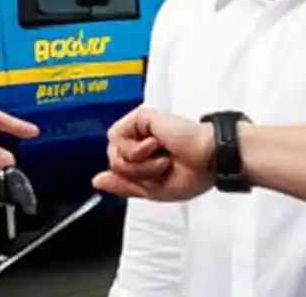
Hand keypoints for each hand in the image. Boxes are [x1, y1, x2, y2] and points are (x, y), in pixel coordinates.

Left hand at [92, 106, 214, 201]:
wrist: (207, 160)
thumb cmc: (192, 174)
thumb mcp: (152, 190)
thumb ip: (123, 185)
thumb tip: (97, 180)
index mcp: (143, 156)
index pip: (118, 168)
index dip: (130, 179)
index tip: (154, 180)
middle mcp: (139, 140)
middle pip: (113, 163)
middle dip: (135, 174)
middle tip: (162, 168)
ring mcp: (138, 128)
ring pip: (113, 153)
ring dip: (138, 164)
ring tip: (162, 158)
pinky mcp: (139, 117)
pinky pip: (117, 138)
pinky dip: (136, 150)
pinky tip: (156, 145)